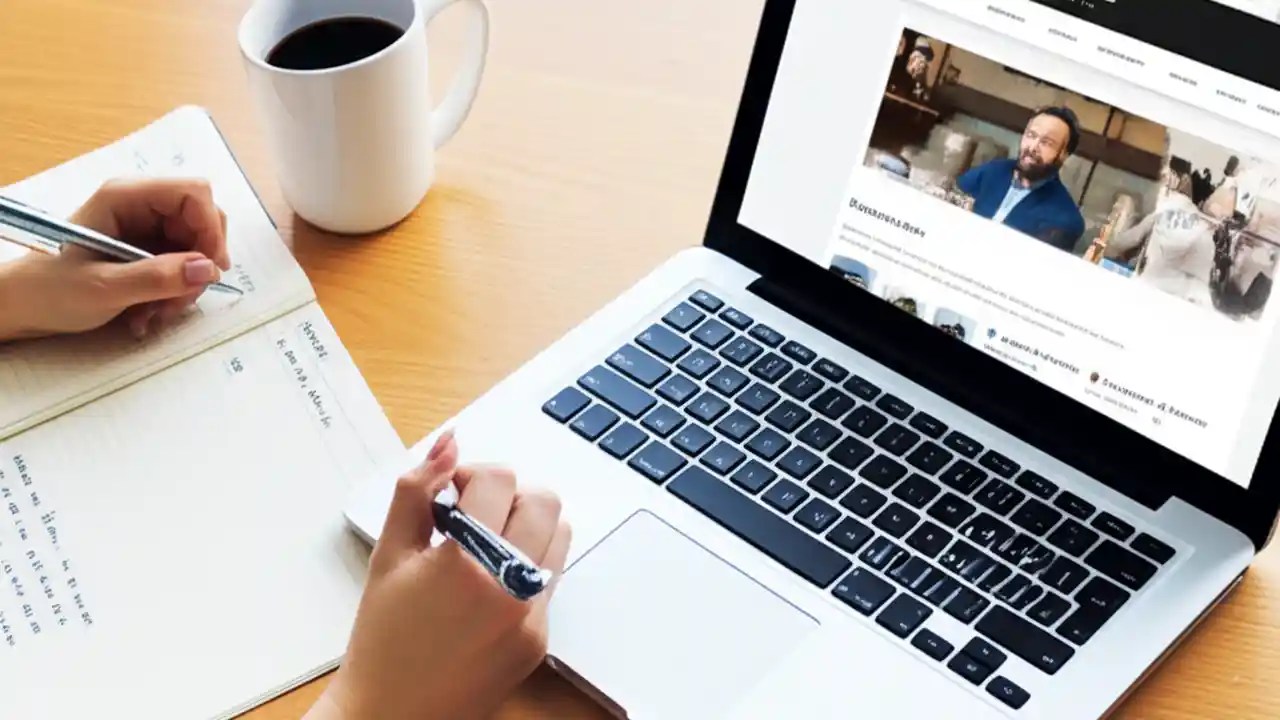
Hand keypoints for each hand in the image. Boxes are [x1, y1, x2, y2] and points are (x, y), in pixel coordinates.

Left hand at [0, 178, 229, 340]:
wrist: (24, 306)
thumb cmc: (50, 291)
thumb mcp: (103, 288)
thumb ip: (157, 278)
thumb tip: (209, 269)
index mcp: (125, 197)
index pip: (193, 193)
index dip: (211, 228)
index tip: (211, 269)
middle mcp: (140, 206)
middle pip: (201, 222)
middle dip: (199, 265)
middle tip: (180, 300)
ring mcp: (146, 228)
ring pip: (196, 249)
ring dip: (186, 286)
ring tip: (156, 314)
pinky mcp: (148, 250)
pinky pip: (182, 266)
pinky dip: (175, 293)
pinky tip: (150, 312)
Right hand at [308, 432, 571, 719]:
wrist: (393, 714)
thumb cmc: (381, 638)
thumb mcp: (388, 555)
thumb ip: (416, 491)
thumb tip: (448, 443)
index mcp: (467, 562)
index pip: (499, 479)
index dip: (470, 473)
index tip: (450, 491)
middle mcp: (509, 589)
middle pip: (543, 500)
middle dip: (507, 494)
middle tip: (470, 513)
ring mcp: (532, 617)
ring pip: (559, 535)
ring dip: (526, 525)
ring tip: (482, 545)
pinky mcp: (541, 638)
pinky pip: (551, 578)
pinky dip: (525, 565)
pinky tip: (486, 583)